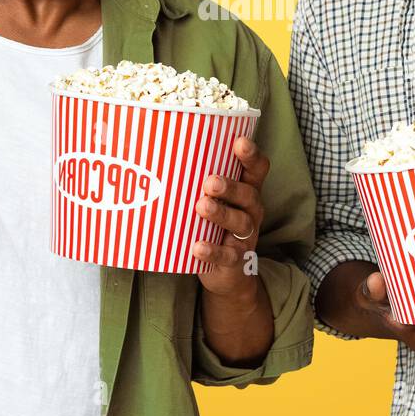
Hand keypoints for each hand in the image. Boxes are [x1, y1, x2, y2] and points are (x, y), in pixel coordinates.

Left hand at [192, 137, 266, 299]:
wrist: (227, 273)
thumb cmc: (213, 225)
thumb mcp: (212, 200)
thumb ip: (197, 180)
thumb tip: (157, 155)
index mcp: (246, 191)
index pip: (257, 169)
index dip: (251, 155)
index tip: (240, 142)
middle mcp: (251, 211)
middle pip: (249, 195)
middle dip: (231, 186)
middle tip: (209, 182)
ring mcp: (245, 237)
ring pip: (240, 223)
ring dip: (221, 214)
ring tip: (202, 206)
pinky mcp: (235, 260)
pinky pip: (228, 255)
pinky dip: (213, 251)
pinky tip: (198, 247)